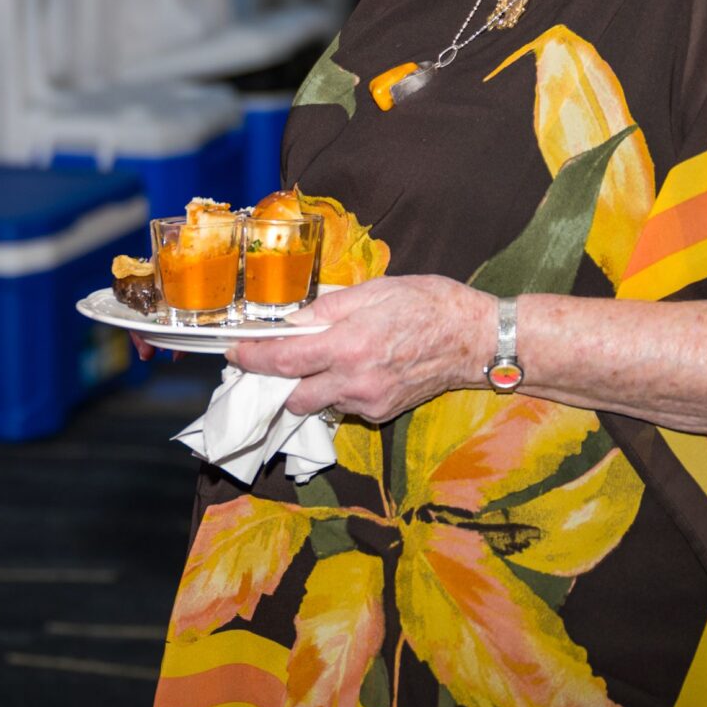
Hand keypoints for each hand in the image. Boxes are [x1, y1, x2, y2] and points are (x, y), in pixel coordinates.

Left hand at [227, 276, 492, 421]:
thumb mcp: (374, 291)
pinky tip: (356, 370)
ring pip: (319, 404)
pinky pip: (346, 407)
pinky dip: (340, 391)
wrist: (473, 340)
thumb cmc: (427, 303)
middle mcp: (353, 381)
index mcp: (347, 345)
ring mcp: (368, 403)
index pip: (283, 360)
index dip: (251, 358)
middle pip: (293, 396)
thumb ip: (327, 309)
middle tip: (275, 361)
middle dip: (278, 382)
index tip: (234, 353)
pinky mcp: (382, 415)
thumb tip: (292, 320)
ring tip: (322, 363)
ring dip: (311, 387)